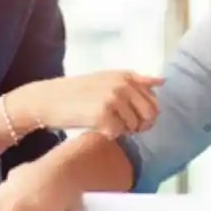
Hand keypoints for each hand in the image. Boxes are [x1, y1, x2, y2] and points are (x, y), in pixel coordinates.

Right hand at [12, 71, 163, 136]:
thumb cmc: (77, 92)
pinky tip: (94, 126)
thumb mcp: (109, 79)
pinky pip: (118, 134)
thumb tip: (163, 81)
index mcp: (126, 76)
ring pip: (134, 127)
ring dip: (121, 130)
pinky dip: (107, 134)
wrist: (48, 99)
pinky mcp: (103, 114)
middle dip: (139, 126)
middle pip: (149, 116)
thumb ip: (137, 80)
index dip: (145, 115)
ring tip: (101, 121)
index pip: (153, 101)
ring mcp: (113, 99)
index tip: (129, 117)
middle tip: (119, 125)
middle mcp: (122, 85)